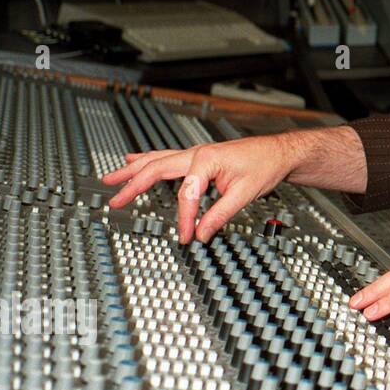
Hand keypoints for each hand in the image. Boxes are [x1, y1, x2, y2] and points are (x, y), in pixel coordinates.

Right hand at [100, 136, 298, 243]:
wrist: (278, 152)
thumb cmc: (265, 165)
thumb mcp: (245, 194)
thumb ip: (220, 215)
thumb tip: (202, 234)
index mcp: (206, 160)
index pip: (187, 195)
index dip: (186, 219)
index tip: (188, 237)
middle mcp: (196, 154)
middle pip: (156, 169)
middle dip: (132, 185)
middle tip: (113, 200)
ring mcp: (196, 154)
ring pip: (156, 160)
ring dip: (132, 170)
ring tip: (110, 178)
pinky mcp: (198, 158)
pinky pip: (165, 158)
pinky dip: (147, 161)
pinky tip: (133, 160)